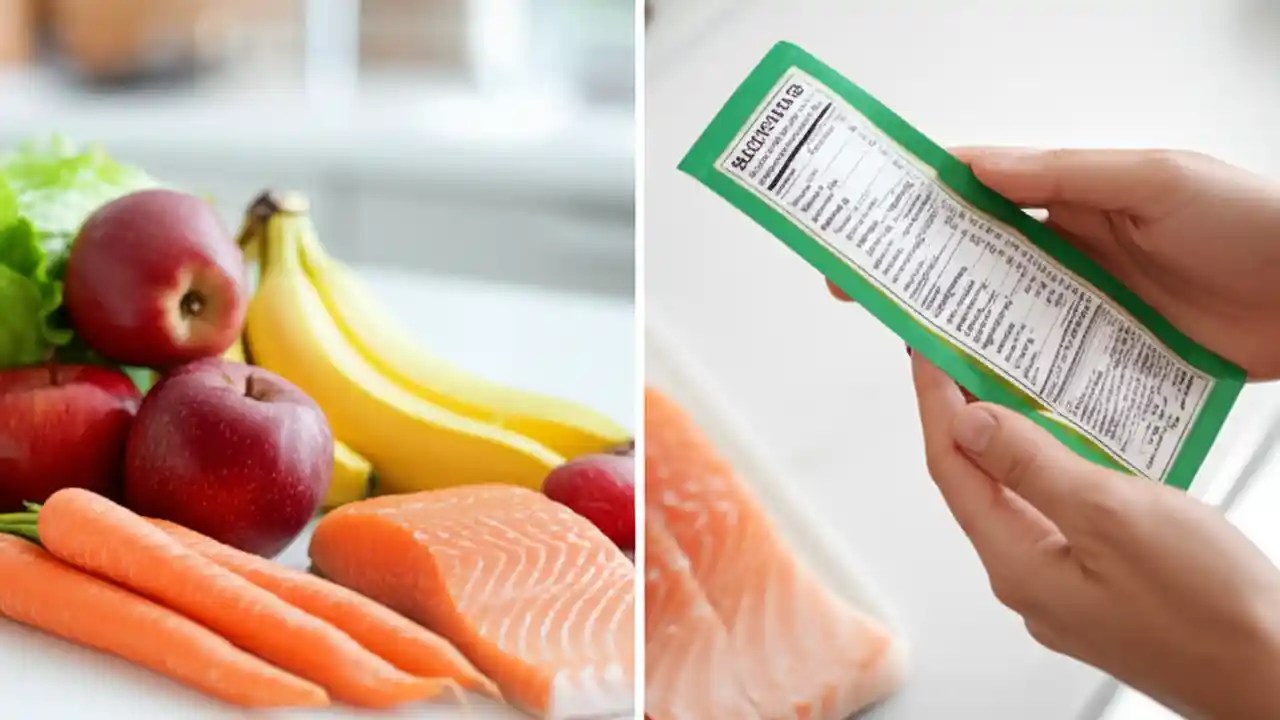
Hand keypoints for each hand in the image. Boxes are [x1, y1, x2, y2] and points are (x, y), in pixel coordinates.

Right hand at [828, 147, 1279, 377]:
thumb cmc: (1251, 221)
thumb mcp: (1156, 181)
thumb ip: (1066, 176)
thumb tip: (979, 166)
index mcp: (1072, 203)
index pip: (979, 200)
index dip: (921, 212)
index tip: (870, 228)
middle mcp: (1071, 257)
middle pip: (979, 270)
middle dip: (922, 282)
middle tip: (867, 298)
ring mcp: (1091, 310)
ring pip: (1008, 326)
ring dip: (964, 340)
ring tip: (916, 358)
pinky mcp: (1116, 358)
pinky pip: (1054, 373)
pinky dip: (1021, 387)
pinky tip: (989, 402)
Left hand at [910, 352, 1279, 717]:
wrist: (1276, 677)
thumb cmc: (1209, 611)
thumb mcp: (1111, 517)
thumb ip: (1033, 466)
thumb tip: (969, 423)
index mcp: (1017, 564)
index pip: (951, 468)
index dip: (935, 403)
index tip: (926, 349)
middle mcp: (1029, 579)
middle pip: (977, 482)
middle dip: (965, 416)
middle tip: (963, 354)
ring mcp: (1065, 586)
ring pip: (1020, 497)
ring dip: (1011, 440)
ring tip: (1008, 383)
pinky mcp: (1102, 585)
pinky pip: (1059, 514)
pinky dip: (1054, 468)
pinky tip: (1071, 442)